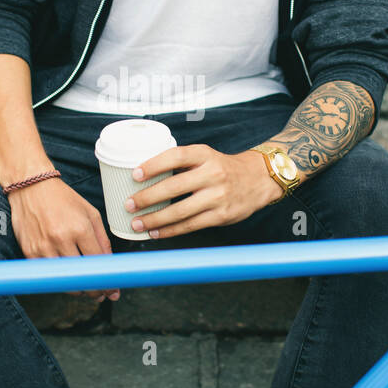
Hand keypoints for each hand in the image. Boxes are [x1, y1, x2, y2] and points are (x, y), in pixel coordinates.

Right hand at [5, 179, 119, 302]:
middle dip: (94, 291)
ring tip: (85, 289)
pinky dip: (58, 280)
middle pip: (81, 277)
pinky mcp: (29, 252)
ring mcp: (43, 247)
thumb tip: (109, 264)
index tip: (112, 290)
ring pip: (63, 280)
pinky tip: (66, 279)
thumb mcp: (90, 213)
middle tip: (101, 294)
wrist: (31, 187)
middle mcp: (61, 239)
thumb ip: (102, 239)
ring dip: (77, 289)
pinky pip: (47, 275)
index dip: (107, 281)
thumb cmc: (63, 199)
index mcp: (80, 228)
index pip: (97, 264)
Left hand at [124, 145, 280, 238]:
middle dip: (147, 197)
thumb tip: (144, 174)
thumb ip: (181, 163)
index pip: (175, 156)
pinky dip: (171, 230)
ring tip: (137, 223)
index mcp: (204, 154)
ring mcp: (218, 196)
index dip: (153, 165)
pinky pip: (191, 225)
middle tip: (129, 204)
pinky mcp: (221, 215)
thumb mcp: (205, 156)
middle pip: (174, 186)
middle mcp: (212, 174)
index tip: (135, 174)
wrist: (258, 180)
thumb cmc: (223, 168)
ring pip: (180, 211)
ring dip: (155, 219)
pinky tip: (156, 232)